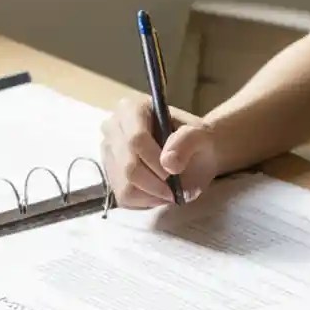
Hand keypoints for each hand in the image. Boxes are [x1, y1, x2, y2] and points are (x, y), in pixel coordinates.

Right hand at [100, 97, 219, 208]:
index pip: (136, 140)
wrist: (195, 152)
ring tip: (169, 191)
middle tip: (174, 189)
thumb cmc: (197, 140)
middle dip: (154, 183)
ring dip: (151, 194)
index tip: (174, 175)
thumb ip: (188, 141)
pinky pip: (123, 196)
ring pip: (124, 185)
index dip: (155, 162)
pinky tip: (159, 193)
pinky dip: (145, 201)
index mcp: (131, 109)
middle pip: (128, 166)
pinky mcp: (110, 175)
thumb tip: (168, 162)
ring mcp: (108, 153)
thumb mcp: (201, 134)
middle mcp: (112, 128)